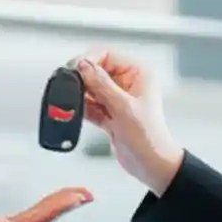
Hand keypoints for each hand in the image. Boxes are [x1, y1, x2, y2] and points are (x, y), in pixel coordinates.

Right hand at [76, 52, 183, 195]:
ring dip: (81, 96)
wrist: (151, 166)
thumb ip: (101, 84)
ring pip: (90, 88)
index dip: (89, 60)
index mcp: (138, 73)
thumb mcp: (123, 107)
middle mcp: (128, 83)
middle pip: (95, 71)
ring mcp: (118, 98)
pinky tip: (75, 113)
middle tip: (70, 88)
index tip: (74, 70)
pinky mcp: (110, 113)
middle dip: (82, 80)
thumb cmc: (149, 138)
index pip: (107, 55)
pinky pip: (90, 105)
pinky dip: (82, 109)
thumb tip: (83, 65)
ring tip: (72, 103)